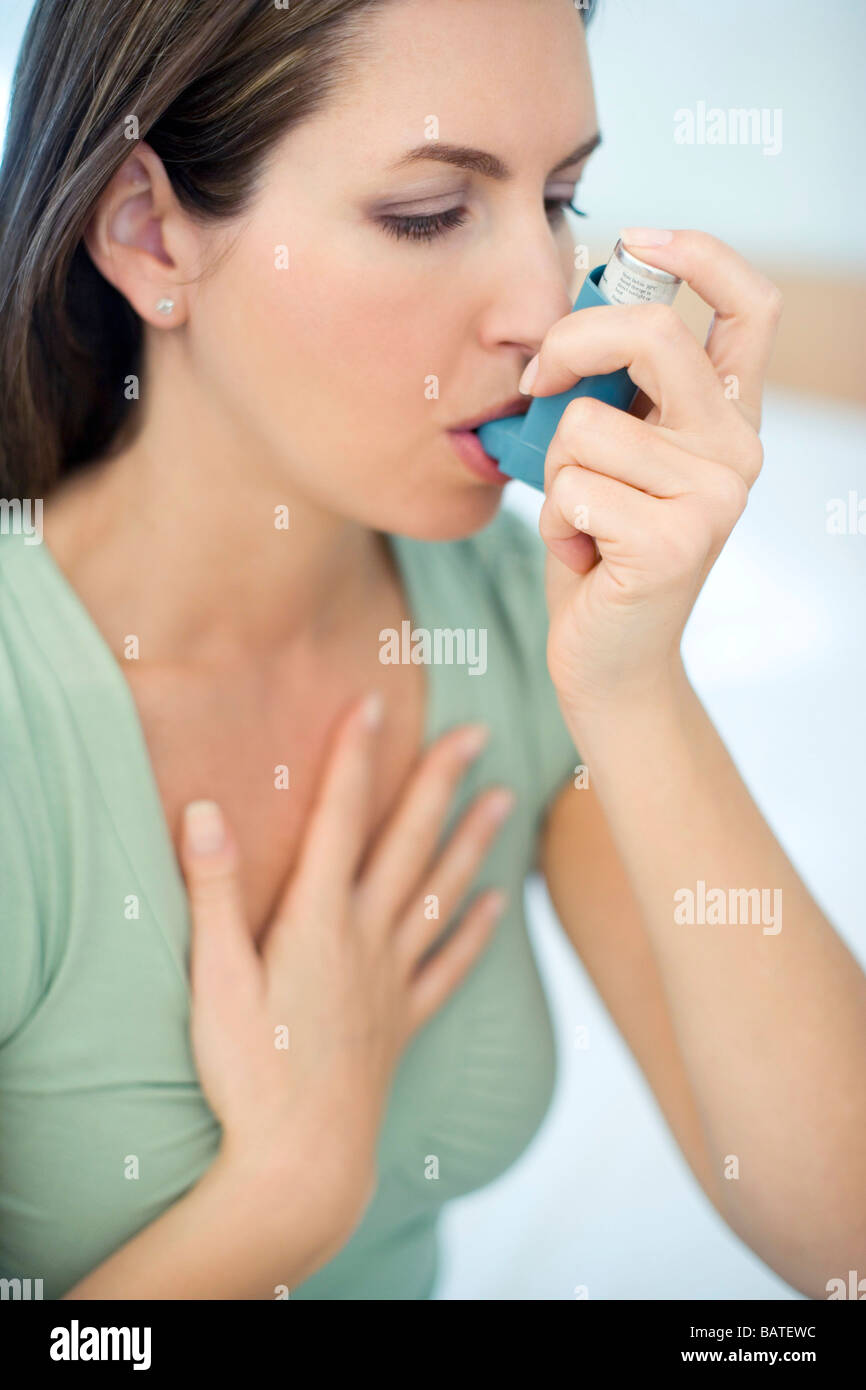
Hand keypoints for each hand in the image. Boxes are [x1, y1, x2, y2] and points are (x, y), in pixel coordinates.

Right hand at [178, 694, 513, 1239]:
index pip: (340, 819)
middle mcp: (365, 938)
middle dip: (439, 781)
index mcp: (317, 919)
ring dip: (474, 843)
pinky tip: (501, 906)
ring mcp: (392, 980)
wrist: (301, 1163)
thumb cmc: (250, 1070)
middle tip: (475, 731)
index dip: (355, 756)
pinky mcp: (403, 1021)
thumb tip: (204, 809)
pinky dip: (474, 933)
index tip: (372, 700)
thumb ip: (213, 891)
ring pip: (441, 893)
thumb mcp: (215, 978)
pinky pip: (449, 966)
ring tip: (504, 797)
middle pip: (408, 844)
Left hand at [526, 229, 782, 716]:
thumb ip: (616, 392)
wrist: (610, 660)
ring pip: (587, 425)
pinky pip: (571, 486)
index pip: (749, 304)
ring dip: (554, 473)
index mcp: (729, 418)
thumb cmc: (601, 550)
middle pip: (654, 335)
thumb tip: (570, 316)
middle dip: (572, 343)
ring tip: (580, 520)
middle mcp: (738, 451)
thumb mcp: (615, 457)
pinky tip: (582, 555)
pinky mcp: (673, 542)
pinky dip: (552, 521)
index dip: (699, 251)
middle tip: (533, 382)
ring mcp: (714, 498)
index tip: (637, 235)